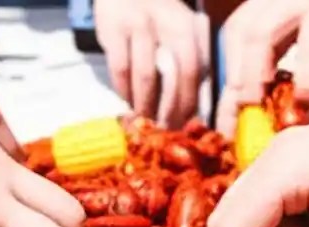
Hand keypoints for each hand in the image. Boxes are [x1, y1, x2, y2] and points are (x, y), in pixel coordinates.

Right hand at [95, 0, 202, 127]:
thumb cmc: (157, 14)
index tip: (185, 125)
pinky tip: (127, 101)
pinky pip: (120, 70)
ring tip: (144, 121)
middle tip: (163, 130)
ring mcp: (138, 26)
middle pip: (173, 78)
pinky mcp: (113, 30)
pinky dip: (123, 91)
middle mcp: (167, 25)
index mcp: (188, 28)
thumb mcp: (181, 27)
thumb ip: (191, 58)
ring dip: (144, 105)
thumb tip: (193, 106)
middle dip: (169, 110)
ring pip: (145, 78)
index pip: (195, 72)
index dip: (189, 103)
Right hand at [215, 0, 308, 135]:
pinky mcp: (261, 2)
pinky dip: (233, 63)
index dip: (307, 77)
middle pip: (261, 33)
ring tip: (240, 112)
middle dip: (252, 78)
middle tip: (252, 118)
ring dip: (236, 74)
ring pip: (239, 31)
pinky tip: (241, 92)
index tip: (305, 109)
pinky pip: (235, 30)